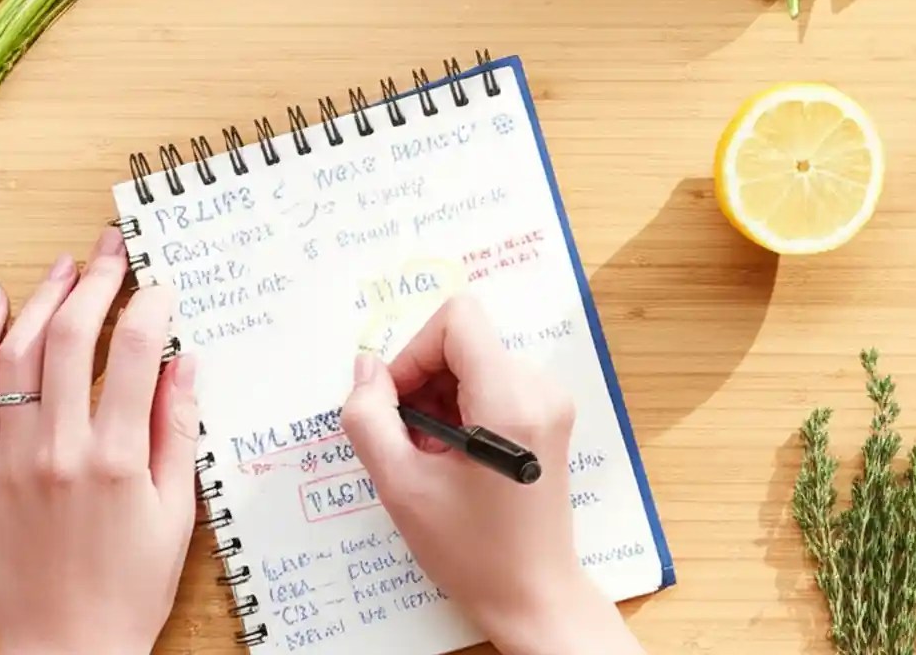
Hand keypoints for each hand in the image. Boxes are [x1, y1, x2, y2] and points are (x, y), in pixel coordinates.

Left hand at [0, 227, 199, 654]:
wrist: (65, 646)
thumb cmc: (131, 586)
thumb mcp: (176, 512)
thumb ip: (178, 431)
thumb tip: (187, 363)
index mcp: (117, 459)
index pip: (138, 353)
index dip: (152, 306)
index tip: (163, 286)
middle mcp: (59, 448)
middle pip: (73, 336)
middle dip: (98, 280)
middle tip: (114, 249)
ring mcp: (12, 456)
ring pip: (19, 352)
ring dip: (43, 298)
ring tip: (67, 266)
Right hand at [341, 295, 644, 654]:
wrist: (532, 596)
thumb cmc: (471, 549)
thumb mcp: (401, 485)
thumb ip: (370, 417)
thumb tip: (366, 368)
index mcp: (511, 398)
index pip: (457, 319)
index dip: (414, 351)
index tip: (396, 402)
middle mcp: (539, 388)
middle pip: (463, 341)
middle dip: (421, 382)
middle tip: (405, 441)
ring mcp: (549, 402)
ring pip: (473, 363)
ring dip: (437, 400)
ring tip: (427, 458)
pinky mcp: (548, 418)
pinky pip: (491, 385)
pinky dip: (459, 410)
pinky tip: (449, 459)